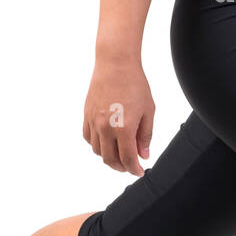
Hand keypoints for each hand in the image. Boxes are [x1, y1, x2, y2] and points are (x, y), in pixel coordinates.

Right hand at [83, 56, 154, 175]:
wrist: (115, 64)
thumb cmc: (135, 84)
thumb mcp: (148, 111)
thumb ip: (145, 135)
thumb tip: (143, 155)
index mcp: (124, 128)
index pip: (128, 159)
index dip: (134, 169)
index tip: (139, 171)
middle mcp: (106, 127)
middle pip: (110, 159)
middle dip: (122, 167)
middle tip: (130, 166)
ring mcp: (94, 122)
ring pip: (98, 151)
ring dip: (108, 157)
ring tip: (119, 154)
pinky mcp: (86, 115)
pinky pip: (88, 138)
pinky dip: (96, 145)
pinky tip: (106, 142)